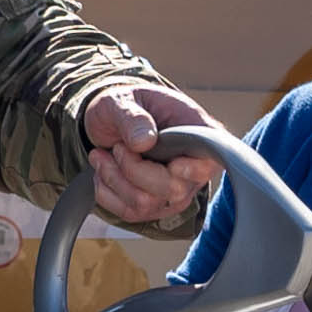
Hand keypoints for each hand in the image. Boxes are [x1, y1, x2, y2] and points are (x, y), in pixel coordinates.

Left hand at [82, 84, 221, 233]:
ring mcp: (175, 192)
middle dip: (133, 169)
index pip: (209, 163)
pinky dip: (106, 192)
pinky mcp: (154, 207)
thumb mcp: (123, 99)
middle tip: (117, 146)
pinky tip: (104, 170)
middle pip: (173, 189)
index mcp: (198, 133)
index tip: (172, 164)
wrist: (109, 123)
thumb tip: (145, 141)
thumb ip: (133, 117)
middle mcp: (193, 169)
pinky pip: (129, 212)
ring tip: (102, 155)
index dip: (193, 170)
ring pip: (145, 203)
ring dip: (114, 179)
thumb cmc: (126, 106)